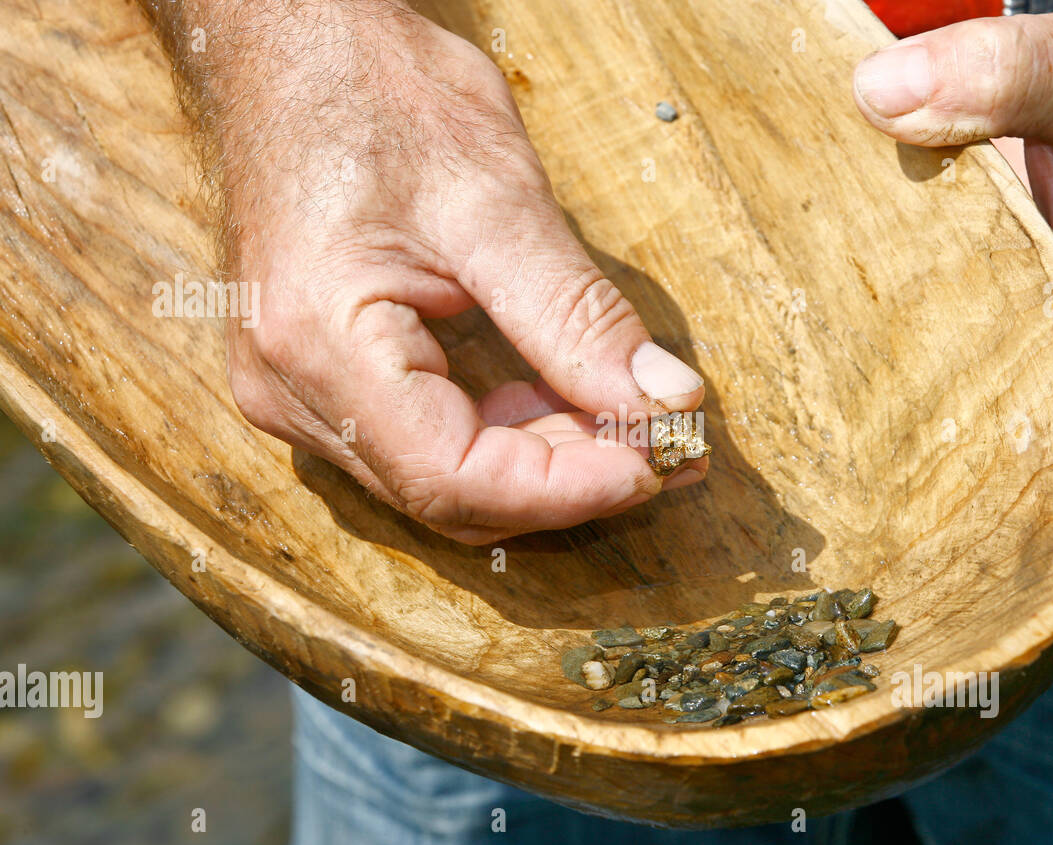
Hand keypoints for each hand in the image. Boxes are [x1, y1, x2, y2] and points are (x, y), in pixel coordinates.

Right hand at [149, 0, 705, 543]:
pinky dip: (504, 433)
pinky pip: (423, 444)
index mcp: (321, 345)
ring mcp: (299, 393)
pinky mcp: (320, 383)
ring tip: (632, 418)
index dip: (567, 489)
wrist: (292, 52)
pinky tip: (563, 398)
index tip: (658, 464)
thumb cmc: (375, 96)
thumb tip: (666, 400)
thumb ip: (580, 314)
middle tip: (670, 447)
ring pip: (442, 479)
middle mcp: (293, 392)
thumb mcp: (497, 199)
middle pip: (451, 494)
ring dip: (544, 459)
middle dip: (569, 478)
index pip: (454, 479)